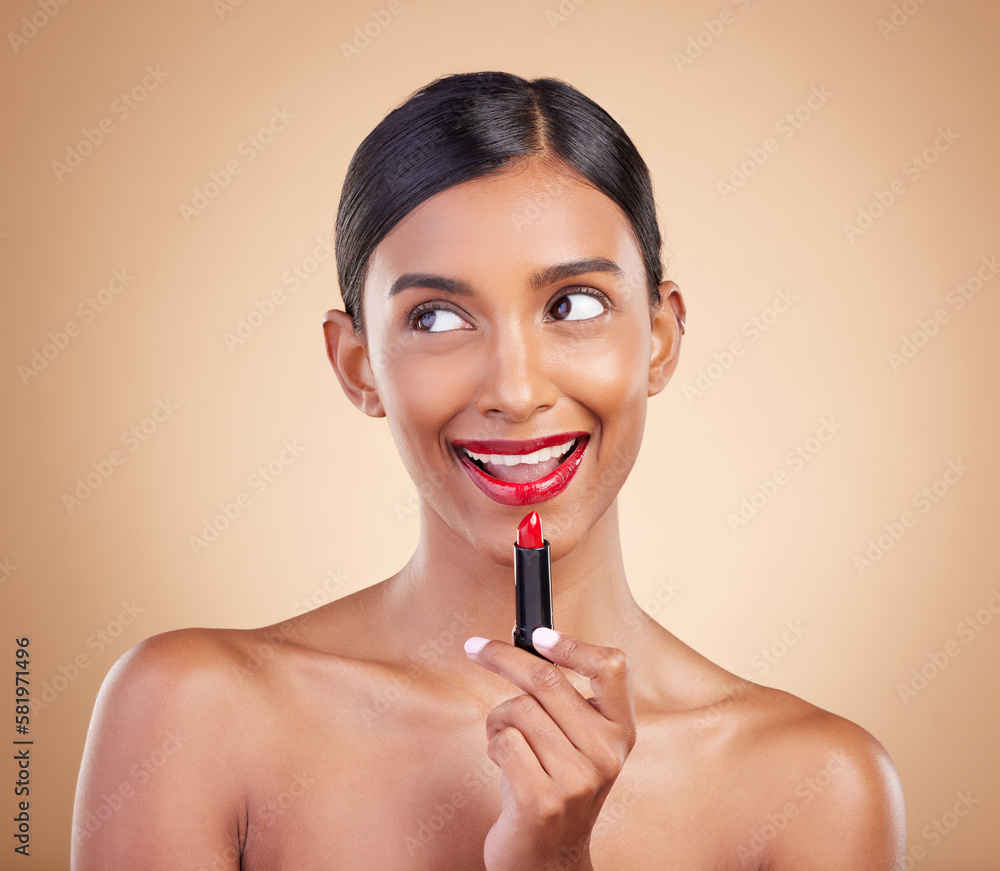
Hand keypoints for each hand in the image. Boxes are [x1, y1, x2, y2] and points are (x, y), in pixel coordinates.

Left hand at [464, 627, 636, 870]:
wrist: (548, 860)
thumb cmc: (552, 787)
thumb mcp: (574, 742)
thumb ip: (563, 700)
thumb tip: (526, 644)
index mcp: (621, 732)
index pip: (611, 668)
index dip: (573, 644)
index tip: (539, 635)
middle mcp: (606, 753)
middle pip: (547, 679)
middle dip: (502, 658)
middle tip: (476, 648)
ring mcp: (578, 779)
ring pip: (518, 709)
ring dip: (498, 720)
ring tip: (504, 741)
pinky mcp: (543, 800)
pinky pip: (503, 741)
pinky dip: (493, 745)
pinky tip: (503, 765)